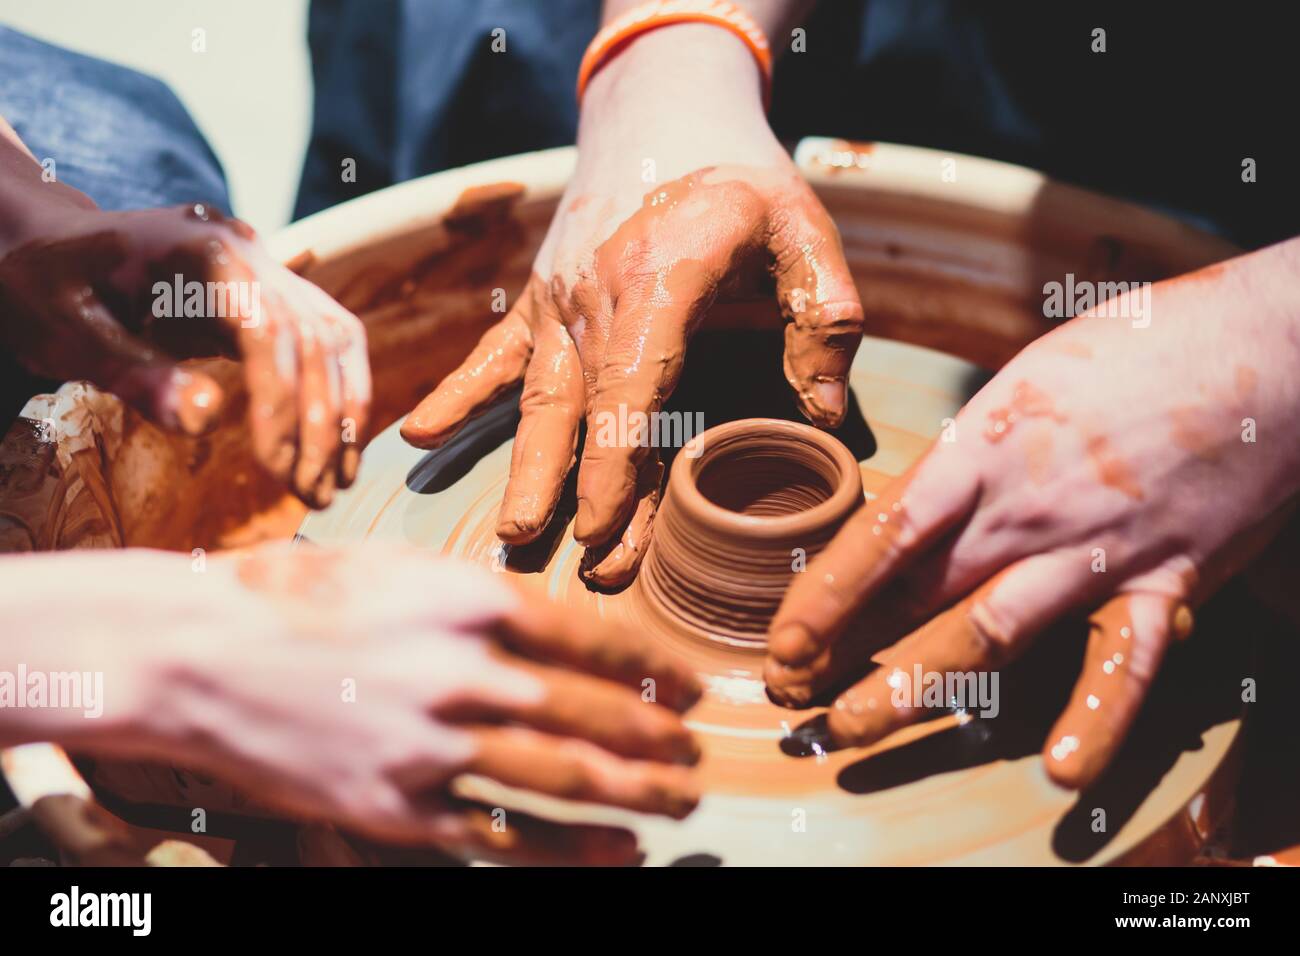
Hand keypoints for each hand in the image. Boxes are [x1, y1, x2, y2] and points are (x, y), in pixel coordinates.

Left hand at [0, 180, 368, 507]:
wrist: (50, 250)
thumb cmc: (48, 290)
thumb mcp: (70, 334)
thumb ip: (137, 374)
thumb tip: (205, 421)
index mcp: (199, 248)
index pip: (267, 326)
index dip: (280, 400)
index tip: (274, 466)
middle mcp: (247, 249)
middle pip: (314, 336)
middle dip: (319, 421)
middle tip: (312, 493)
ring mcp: (266, 267)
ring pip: (336, 338)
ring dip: (342, 414)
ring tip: (332, 483)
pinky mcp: (274, 294)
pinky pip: (329, 341)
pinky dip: (341, 394)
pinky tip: (335, 448)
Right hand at [16, 543, 700, 864]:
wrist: (194, 653)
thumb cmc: (296, 594)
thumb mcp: (398, 565)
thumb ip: (479, 595)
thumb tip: (553, 623)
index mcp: (468, 599)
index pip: (594, 638)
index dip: (655, 667)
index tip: (692, 687)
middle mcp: (461, 671)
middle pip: (591, 711)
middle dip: (659, 737)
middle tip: (698, 751)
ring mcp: (429, 744)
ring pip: (560, 775)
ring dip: (635, 792)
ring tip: (682, 800)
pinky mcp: (394, 805)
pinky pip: (499, 834)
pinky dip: (567, 849)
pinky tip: (617, 851)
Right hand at [401, 23, 862, 586]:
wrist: (665, 110)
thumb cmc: (740, 179)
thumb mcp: (803, 229)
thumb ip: (823, 316)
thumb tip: (822, 413)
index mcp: (657, 281)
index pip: (630, 391)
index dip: (612, 466)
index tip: (600, 534)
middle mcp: (594, 297)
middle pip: (577, 411)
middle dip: (569, 491)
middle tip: (562, 561)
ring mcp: (557, 300)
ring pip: (537, 398)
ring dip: (525, 468)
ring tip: (512, 535)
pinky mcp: (539, 298)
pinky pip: (493, 354)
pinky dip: (457, 395)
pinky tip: (418, 436)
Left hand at [765, 244, 1299, 788]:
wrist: (1264, 346)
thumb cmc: (1133, 350)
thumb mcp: (1023, 382)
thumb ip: (968, 457)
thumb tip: (912, 515)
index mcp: (985, 448)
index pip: (882, 535)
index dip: (824, 597)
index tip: (780, 643)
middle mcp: (1028, 508)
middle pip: (915, 595)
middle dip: (843, 651)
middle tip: (790, 696)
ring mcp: (1097, 549)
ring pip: (988, 634)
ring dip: (914, 689)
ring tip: (852, 729)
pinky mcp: (1166, 579)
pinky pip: (1124, 662)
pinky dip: (1095, 717)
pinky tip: (1060, 769)